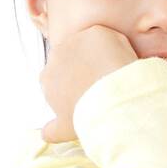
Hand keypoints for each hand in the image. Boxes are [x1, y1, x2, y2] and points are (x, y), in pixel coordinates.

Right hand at [40, 25, 138, 142]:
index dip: (76, 83)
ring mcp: (74, 41)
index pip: (59, 77)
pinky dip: (115, 45)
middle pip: (73, 58)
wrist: (110, 100)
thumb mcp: (65, 129)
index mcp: (47, 79)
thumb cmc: (88, 116)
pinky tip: (122, 60)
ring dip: (100, 55)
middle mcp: (55, 57)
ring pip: (90, 46)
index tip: (90, 92)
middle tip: (105, 82)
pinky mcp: (95, 32)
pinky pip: (106, 36)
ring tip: (116, 73)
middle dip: (86, 67)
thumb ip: (52, 131)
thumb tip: (44, 135)